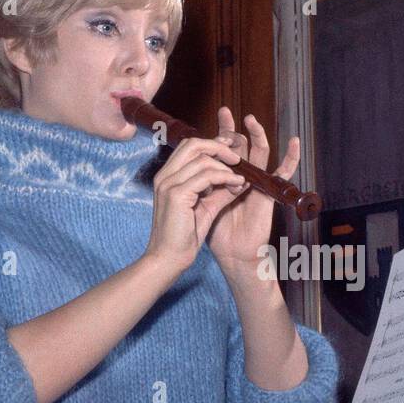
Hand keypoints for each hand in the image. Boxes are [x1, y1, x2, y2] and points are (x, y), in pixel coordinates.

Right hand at [143, 121, 246, 273]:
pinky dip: (225, 177)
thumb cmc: (184, 237)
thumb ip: (219, 190)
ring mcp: (168, 183)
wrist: (169, 258)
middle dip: (218, 146)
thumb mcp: (206, 207)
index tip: (231, 148)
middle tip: (237, 158)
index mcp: (167, 177)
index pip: (189, 147)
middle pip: (193, 144)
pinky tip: (236, 184)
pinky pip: (206, 176)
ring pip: (202, 159)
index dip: (211, 143)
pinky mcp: (176, 195)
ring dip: (226, 166)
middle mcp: (165, 176)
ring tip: (239, 178)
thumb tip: (239, 177)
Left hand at [206, 107, 299, 280]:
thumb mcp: (203, 202)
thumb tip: (187, 162)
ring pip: (260, 153)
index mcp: (225, 178)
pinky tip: (294, 143)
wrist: (232, 253)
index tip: (209, 121)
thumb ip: (201, 182)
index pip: (222, 150)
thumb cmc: (216, 232)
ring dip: (257, 135)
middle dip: (231, 129)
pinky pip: (283, 173)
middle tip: (224, 113)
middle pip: (240, 147)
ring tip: (250, 119)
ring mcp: (257, 183)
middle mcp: (241, 177)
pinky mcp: (268, 193)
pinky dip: (291, 158)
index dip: (218, 135)